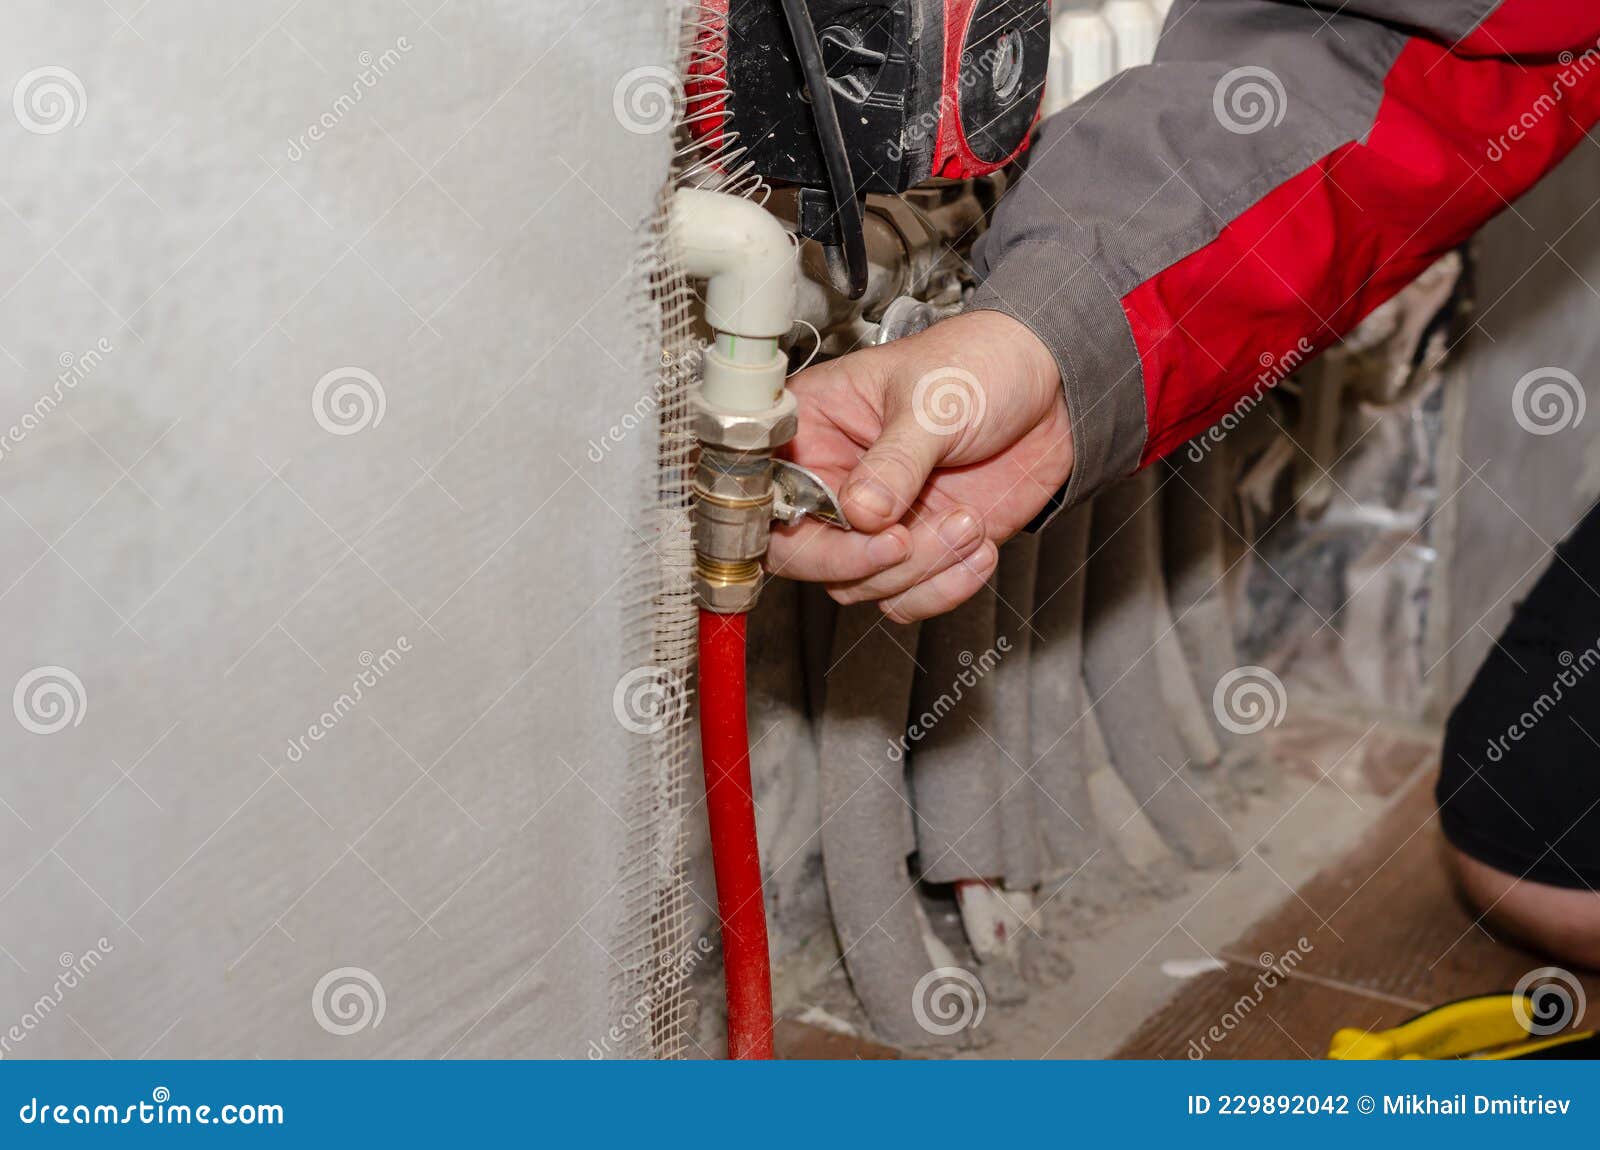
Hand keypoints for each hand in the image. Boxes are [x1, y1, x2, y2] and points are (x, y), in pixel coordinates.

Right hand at [766, 309, 1071, 621]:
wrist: (1054, 388)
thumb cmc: (982, 364)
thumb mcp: (935, 402)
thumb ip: (896, 461)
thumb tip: (859, 513)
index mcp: (814, 425)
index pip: (770, 491)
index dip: (797, 523)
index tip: (854, 522)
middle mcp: (835, 478)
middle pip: (806, 555)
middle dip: (864, 560)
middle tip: (907, 538)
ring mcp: (875, 519)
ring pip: (860, 584)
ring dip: (920, 570)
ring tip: (966, 523)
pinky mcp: (917, 546)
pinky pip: (908, 597)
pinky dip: (945, 586)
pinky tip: (978, 544)